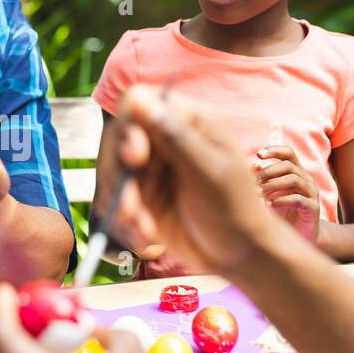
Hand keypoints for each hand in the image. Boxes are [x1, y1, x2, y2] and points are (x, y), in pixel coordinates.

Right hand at [110, 85, 284, 277]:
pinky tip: (147, 239)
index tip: (134, 158)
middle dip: (118, 176)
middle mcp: (164, 139)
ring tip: (144, 231)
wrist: (240, 253)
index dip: (129, 127)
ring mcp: (151, 168)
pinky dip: (126, 222)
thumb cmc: (236, 207)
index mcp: (187, 120)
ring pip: (113, 174)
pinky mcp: (141, 195)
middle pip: (118, 140)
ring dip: (122, 205)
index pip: (139, 104)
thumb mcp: (209, 171)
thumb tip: (139, 99)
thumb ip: (176, 137)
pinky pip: (116, 202)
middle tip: (131, 210)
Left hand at [254, 146, 320, 241]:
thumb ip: (262, 181)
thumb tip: (253, 166)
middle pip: (288, 165)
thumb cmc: (281, 212)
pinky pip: (298, 199)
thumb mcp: (270, 194)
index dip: (274, 150)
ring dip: (273, 186)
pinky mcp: (313, 208)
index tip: (258, 155)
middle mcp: (306, 179)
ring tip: (258, 195)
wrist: (300, 234)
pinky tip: (269, 205)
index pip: (288, 153)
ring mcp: (312, 193)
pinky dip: (281, 200)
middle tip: (254, 183)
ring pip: (294, 180)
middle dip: (268, 172)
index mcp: (296, 172)